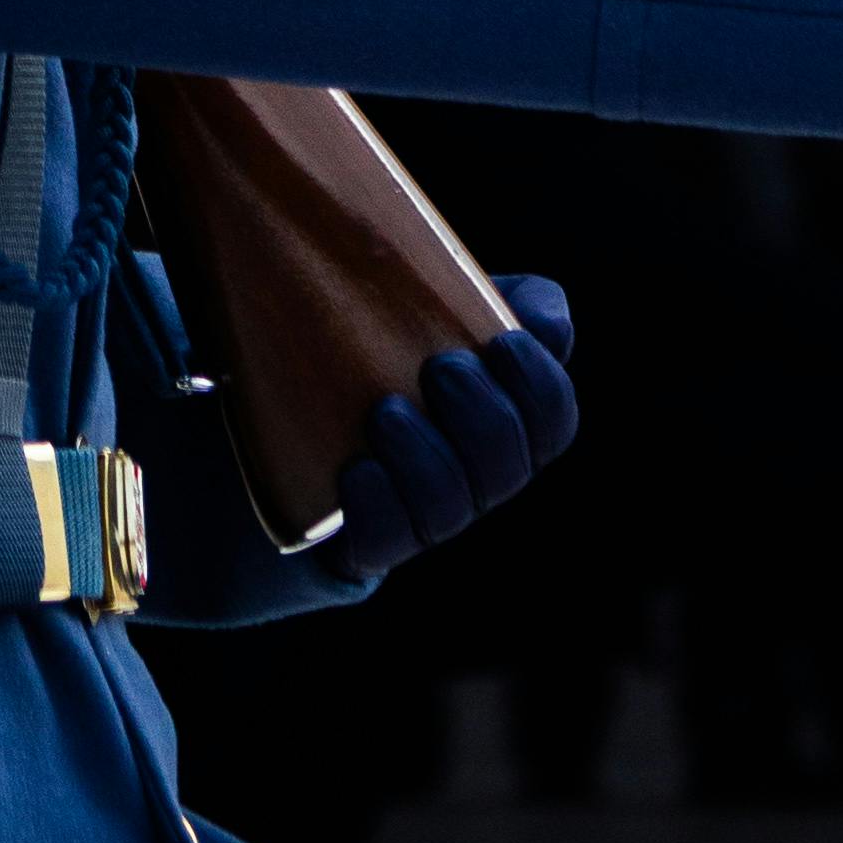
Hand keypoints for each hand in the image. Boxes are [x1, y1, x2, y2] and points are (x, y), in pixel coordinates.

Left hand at [319, 273, 577, 587]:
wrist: (291, 423)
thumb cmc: (384, 352)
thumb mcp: (436, 309)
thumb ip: (494, 300)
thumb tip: (552, 319)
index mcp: (505, 422)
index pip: (552, 417)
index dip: (540, 385)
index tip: (503, 342)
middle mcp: (475, 479)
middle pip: (507, 464)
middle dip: (480, 413)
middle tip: (439, 366)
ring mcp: (423, 517)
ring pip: (449, 506)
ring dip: (424, 456)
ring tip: (385, 411)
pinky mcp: (368, 542)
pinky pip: (386, 541)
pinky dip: (376, 503)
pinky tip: (356, 469)